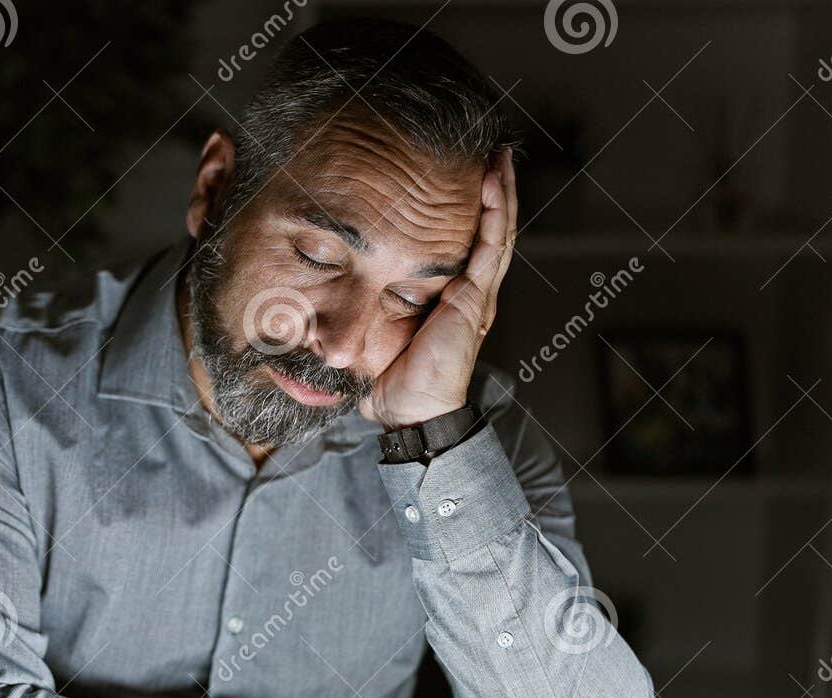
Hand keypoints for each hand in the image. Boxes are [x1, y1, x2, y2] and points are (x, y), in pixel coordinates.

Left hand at [360, 148, 516, 427]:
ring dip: (499, 193)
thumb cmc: (390, 379)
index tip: (464, 174)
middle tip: (493, 152)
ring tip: (498, 158)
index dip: (472, 209)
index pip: (468, 242)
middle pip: (490, 230)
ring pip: (497, 233)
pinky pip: (489, 250)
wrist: (408, 411)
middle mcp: (471, 292)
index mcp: (452, 297)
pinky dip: (494, 217)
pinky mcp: (473, 301)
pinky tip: (492, 188)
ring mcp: (476, 295)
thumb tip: (332, 286)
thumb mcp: (378, 330)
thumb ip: (369, 305)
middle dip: (494, 190)